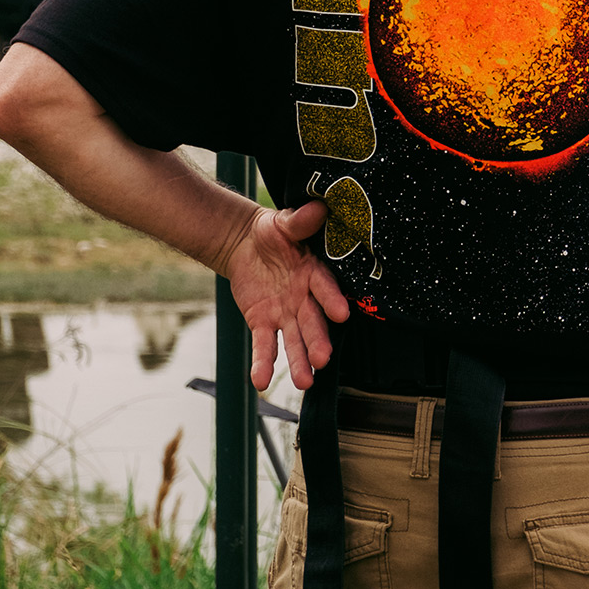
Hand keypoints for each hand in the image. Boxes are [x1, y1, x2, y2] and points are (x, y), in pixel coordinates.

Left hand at [223, 201, 351, 390]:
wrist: (247, 244)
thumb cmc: (273, 231)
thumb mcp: (284, 222)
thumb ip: (300, 221)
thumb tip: (318, 207)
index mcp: (313, 272)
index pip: (325, 288)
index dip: (332, 300)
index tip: (341, 315)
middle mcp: (304, 298)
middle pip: (313, 323)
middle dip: (318, 341)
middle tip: (323, 360)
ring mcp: (285, 313)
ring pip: (293, 341)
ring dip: (299, 361)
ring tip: (304, 382)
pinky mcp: (263, 322)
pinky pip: (264, 345)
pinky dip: (263, 363)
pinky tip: (260, 380)